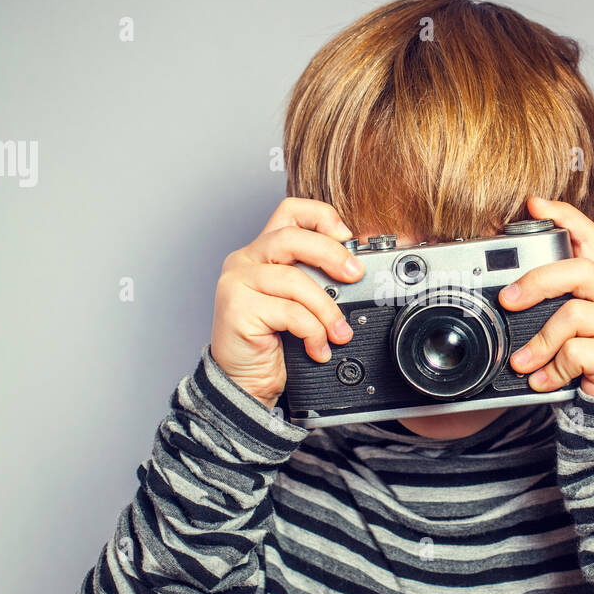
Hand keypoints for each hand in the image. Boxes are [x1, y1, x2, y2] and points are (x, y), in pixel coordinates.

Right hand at [210, 198, 362, 408]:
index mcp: (262, 251)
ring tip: (339, 333)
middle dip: (332, 255)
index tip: (346, 236)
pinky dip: (312, 332)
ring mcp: (237, 282)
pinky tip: (316, 348)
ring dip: (326, 309)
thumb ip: (316, 279)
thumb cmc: (273, 343)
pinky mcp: (237, 308)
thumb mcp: (299, 302)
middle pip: (292, 237)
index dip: (321, 216)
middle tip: (356, 276)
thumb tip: (356, 272)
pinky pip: (289, 312)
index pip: (289, 211)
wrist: (244, 383)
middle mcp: (245, 259)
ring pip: (294, 280)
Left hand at [498, 196, 593, 398]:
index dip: (566, 216)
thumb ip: (547, 307)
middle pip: (581, 270)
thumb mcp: (564, 329)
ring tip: (522, 363)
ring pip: (573, 314)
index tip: (535, 204)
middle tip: (507, 300)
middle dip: (537, 280)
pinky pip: (575, 352)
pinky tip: (544, 381)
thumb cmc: (583, 364)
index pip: (592, 239)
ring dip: (539, 341)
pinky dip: (552, 369)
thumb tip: (502, 293)